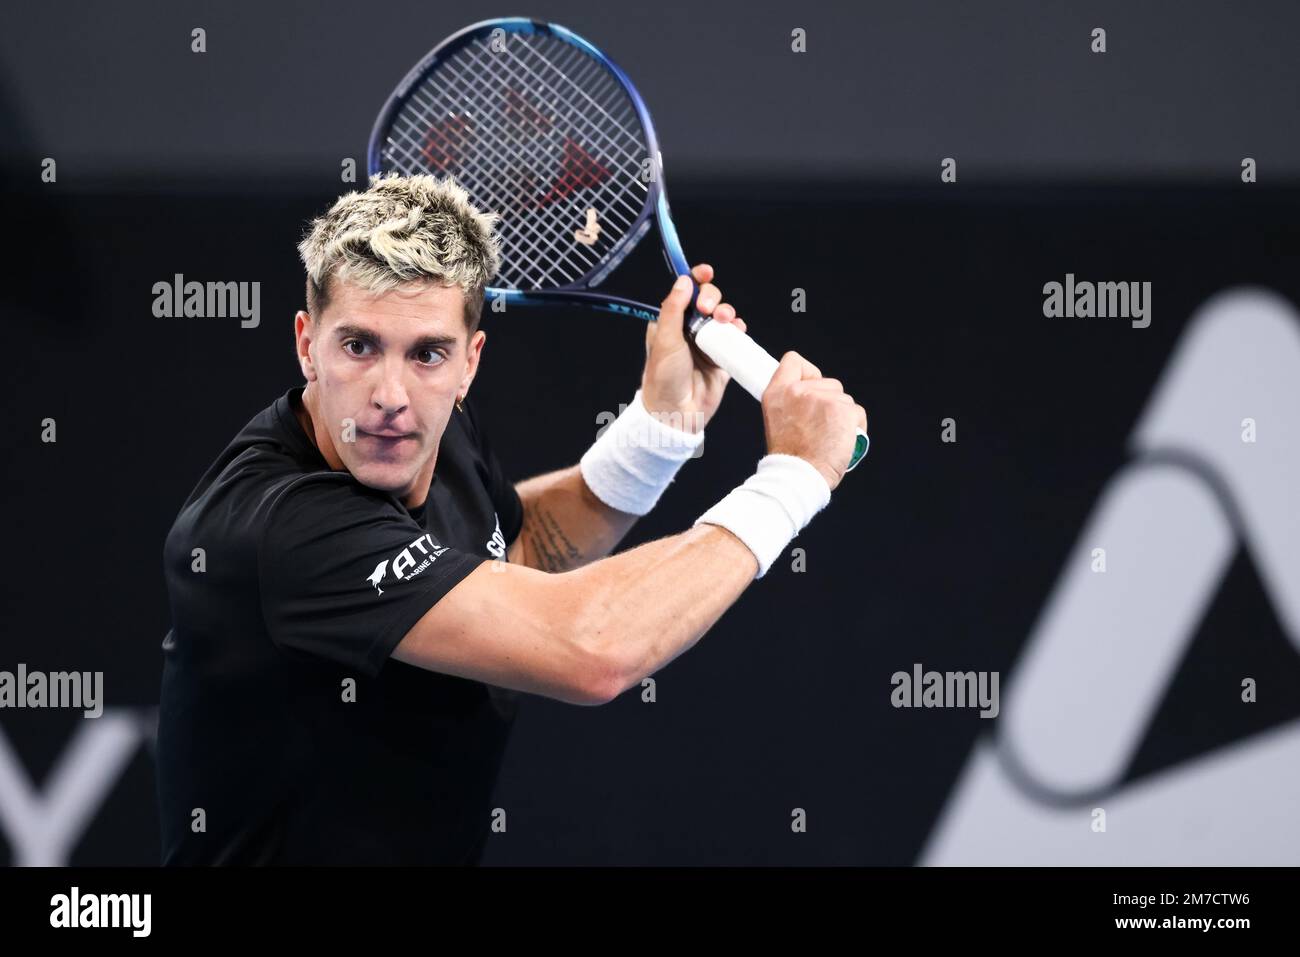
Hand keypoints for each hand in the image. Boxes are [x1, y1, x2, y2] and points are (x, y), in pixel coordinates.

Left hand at [640, 263, 746, 433]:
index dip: (696, 279)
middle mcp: (689, 330)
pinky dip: (738, 330)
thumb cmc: (663, 379)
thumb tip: (684, 281)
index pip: (685, 293)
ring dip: (727, 313)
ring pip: (723, 316)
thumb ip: (674, 309)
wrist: (677, 413)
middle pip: (708, 300)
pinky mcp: (722, 357)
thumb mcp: (665, 340)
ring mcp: (707, 343)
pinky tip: (736, 331)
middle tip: (708, 309)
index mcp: (671, 322)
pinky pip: (735, 337)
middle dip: (712, 297)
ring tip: (724, 321)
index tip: (705, 272)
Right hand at [761, 351, 867, 491]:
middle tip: (819, 428)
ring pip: (844, 398)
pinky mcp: (842, 410)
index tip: (809, 388)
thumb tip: (811, 392)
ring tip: (829, 437)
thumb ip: (790, 401)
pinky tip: (843, 441)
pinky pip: (857, 412)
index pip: (793, 361)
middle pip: (828, 382)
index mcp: (777, 393)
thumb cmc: (791, 457)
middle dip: (829, 402)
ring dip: (842, 416)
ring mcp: (821, 398)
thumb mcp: (777, 421)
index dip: (806, 373)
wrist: (799, 477)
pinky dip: (855, 427)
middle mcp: (798, 391)